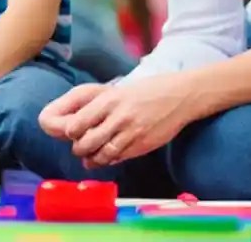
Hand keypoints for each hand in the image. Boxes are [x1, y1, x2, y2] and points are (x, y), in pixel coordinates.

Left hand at [43, 75, 195, 168]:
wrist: (180, 96)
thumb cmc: (145, 91)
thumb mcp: (117, 91)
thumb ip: (98, 106)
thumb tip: (77, 125)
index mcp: (108, 100)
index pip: (78, 123)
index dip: (71, 132)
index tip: (72, 133)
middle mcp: (118, 116)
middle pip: (87, 142)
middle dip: (79, 148)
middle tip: (79, 148)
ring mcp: (132, 132)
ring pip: (103, 154)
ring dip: (93, 159)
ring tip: (90, 158)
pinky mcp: (143, 144)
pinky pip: (120, 157)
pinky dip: (110, 160)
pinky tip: (107, 158)